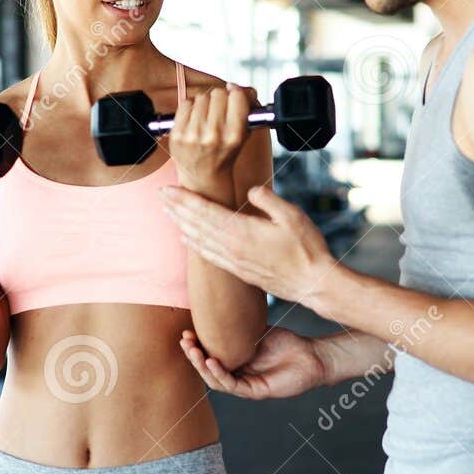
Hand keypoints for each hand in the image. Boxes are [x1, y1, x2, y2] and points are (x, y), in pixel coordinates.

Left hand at [160, 184, 336, 303]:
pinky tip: (186, 240)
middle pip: (196, 224)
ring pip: (199, 241)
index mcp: (242, 231)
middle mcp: (232, 247)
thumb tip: (250, 190)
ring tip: (168, 213)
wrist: (313, 284)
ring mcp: (234, 261)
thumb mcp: (292, 215)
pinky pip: (209, 256)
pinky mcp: (239, 272)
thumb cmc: (307, 249)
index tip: (168, 189)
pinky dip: (195, 246)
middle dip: (176, 208)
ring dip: (181, 225)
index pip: (205, 211)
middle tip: (160, 195)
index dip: (184, 199)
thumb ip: (268, 199)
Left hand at [167, 86, 248, 193]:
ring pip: (201, 97)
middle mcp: (213, 135)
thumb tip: (236, 87)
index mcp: (234, 136)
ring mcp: (193, 135)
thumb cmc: (224, 155)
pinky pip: (185, 104)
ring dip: (205, 102)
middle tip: (220, 107)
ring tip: (207, 116)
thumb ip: (247, 109)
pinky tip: (195, 119)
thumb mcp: (243, 135)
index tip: (234, 95)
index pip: (236, 96)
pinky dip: (191, 108)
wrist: (204, 177)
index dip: (236, 93)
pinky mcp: (177, 135)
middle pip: (217, 93)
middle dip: (220, 97)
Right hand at [179, 327, 327, 398]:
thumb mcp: (257, 331)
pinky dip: (221, 373)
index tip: (186, 331)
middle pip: (207, 369)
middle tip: (184, 341)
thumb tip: (220, 305)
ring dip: (202, 365)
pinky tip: (212, 361)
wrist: (311, 355)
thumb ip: (239, 326)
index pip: (208, 356)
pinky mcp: (255, 391)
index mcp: (235, 362)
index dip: (195, 346)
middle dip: (193, 355)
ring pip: (216, 379)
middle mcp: (237, 375)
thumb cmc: (286, 344)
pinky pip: (233, 385)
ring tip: (193, 350)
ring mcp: (245, 384)